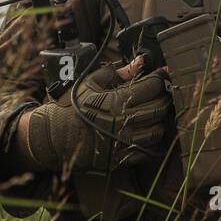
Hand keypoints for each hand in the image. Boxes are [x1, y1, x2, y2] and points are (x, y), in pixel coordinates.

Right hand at [25, 55, 173, 172]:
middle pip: (159, 108)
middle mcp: (123, 122)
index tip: (166, 72)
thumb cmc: (73, 107)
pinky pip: (149, 149)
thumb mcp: (90, 83)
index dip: (161, 77)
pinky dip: (155, 140)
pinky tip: (150, 130)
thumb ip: (116, 73)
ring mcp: (124, 142)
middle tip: (164, 91)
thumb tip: (139, 62)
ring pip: (158, 130)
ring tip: (157, 111)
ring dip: (162, 119)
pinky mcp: (122, 158)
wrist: (55, 136)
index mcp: (116, 100)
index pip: (151, 86)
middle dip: (165, 97)